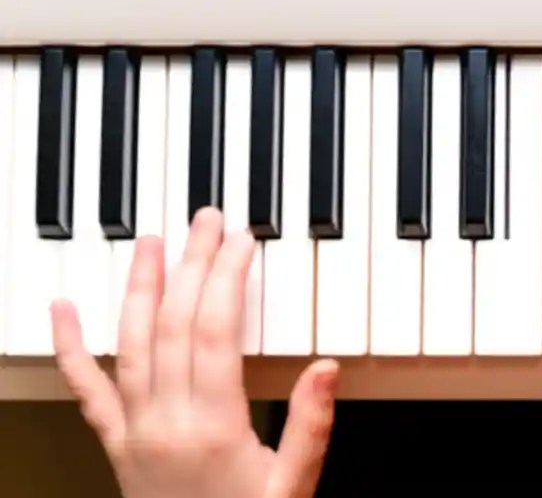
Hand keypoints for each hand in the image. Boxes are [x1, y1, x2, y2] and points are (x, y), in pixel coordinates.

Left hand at [51, 207, 338, 497]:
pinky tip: (63, 308)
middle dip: (191, 265)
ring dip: (140, 288)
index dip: (226, 279)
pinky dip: (71, 346)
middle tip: (205, 222)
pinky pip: (86, 389)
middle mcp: (165, 423)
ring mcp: (134, 431)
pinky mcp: (115, 444)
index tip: (239, 243)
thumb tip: (326, 369)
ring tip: (150, 243)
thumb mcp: (295, 487)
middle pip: (173, 325)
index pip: (215, 332)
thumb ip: (311, 427)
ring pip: (131, 343)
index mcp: (213, 429)